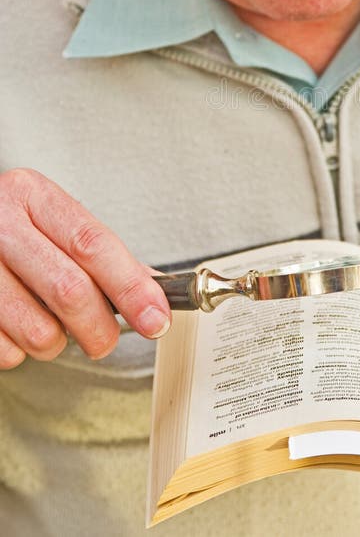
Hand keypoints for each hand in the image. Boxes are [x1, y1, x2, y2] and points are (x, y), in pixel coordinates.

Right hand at [0, 168, 170, 369]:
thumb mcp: (54, 220)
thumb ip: (100, 252)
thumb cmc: (15, 225)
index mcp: (32, 195)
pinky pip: (7, 351)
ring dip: (58, 342)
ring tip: (53, 324)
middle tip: (106, 340)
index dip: (130, 286)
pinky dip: (21, 350)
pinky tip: (19, 324)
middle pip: (70, 290)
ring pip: (38, 331)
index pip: (93, 244)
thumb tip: (154, 291)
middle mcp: (0, 224)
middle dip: (100, 328)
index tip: (157, 317)